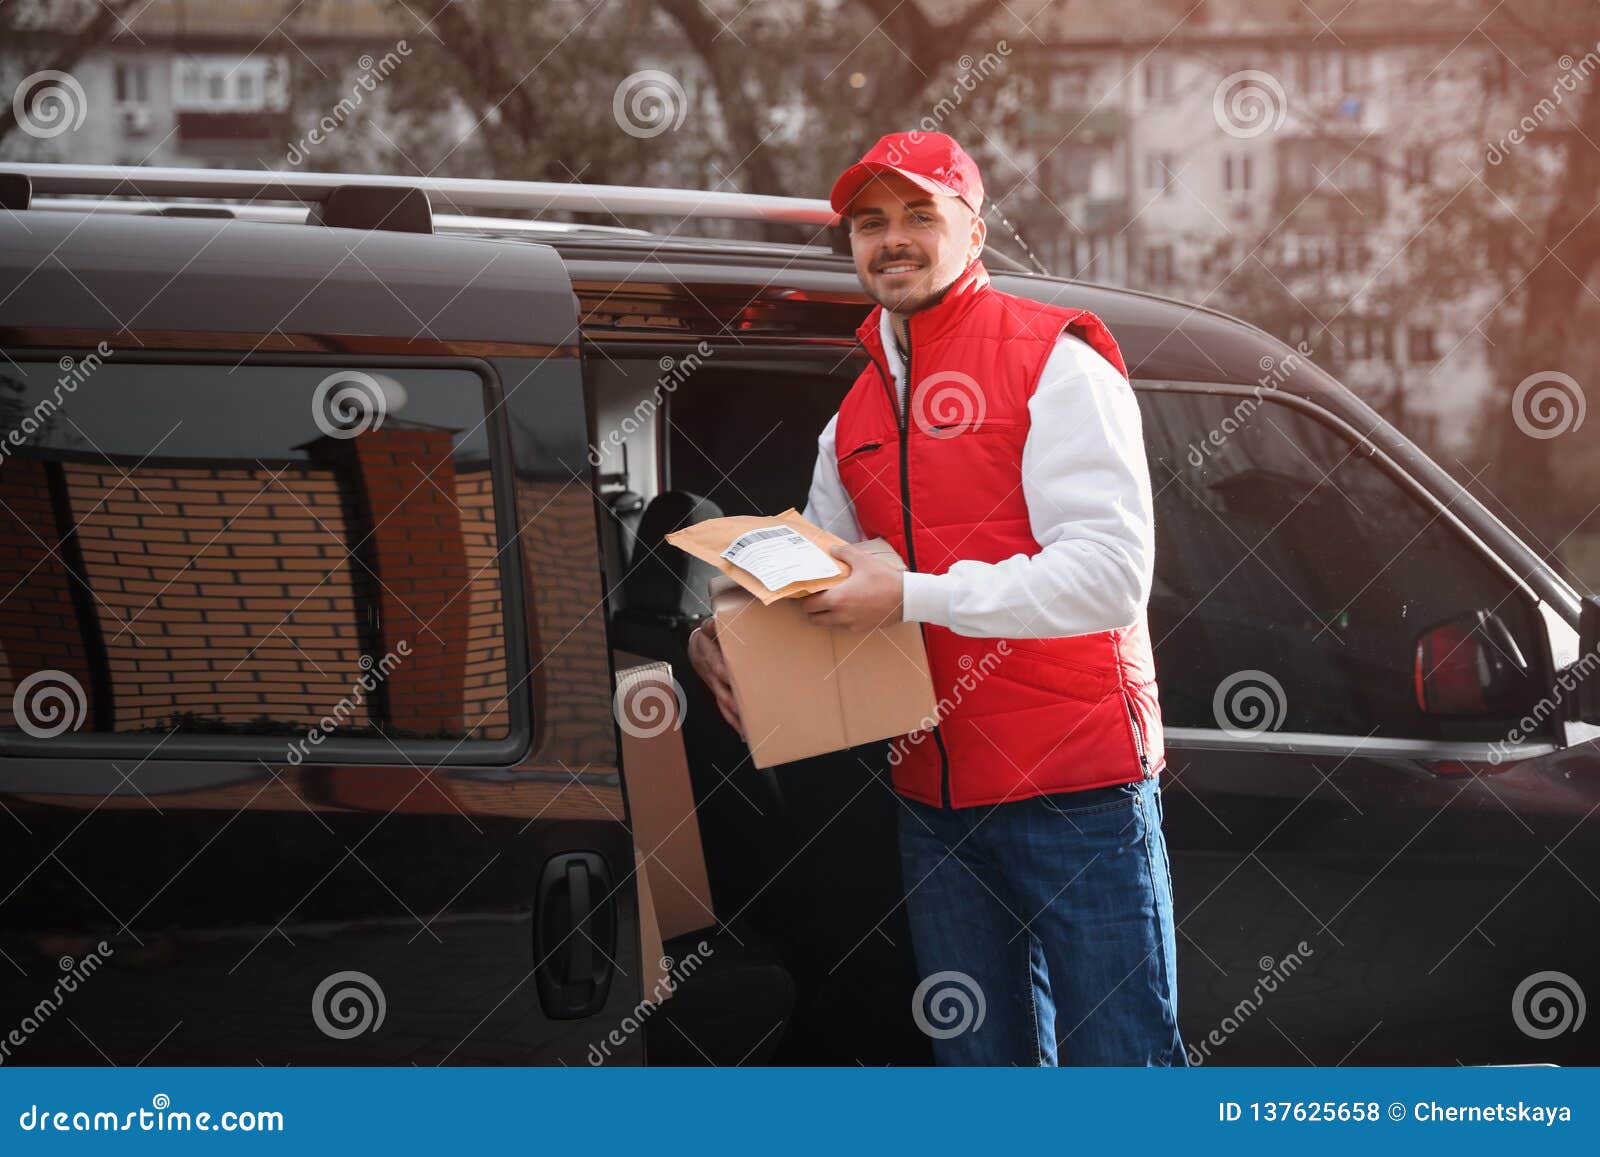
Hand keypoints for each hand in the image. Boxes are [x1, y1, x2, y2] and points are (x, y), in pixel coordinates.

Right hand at [687, 617, 743, 738]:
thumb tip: (712, 623)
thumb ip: (711, 625)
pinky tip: (744, 734)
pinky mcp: (719, 693)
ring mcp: (714, 686)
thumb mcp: (708, 626)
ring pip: (724, 705)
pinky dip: (735, 722)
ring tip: (748, 731)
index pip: (717, 667)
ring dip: (736, 718)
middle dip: (735, 704)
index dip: (726, 674)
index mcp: (708, 656)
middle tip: (749, 713)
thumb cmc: (707, 637)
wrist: (696, 646)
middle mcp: (711, 675)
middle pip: (723, 692)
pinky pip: (725, 709)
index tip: (736, 680)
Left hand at [798, 542, 904, 631]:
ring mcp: (851, 624)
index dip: (804, 599)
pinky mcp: (862, 629)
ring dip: (826, 615)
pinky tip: (850, 606)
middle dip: (812, 610)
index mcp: (837, 599)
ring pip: (829, 624)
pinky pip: (845, 625)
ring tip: (833, 601)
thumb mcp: (863, 560)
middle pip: (814, 619)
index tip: (806, 592)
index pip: (808, 606)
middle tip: (817, 597)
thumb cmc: (884, 579)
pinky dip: (842, 618)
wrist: (907, 598)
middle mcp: (841, 615)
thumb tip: (832, 550)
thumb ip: (844, 553)